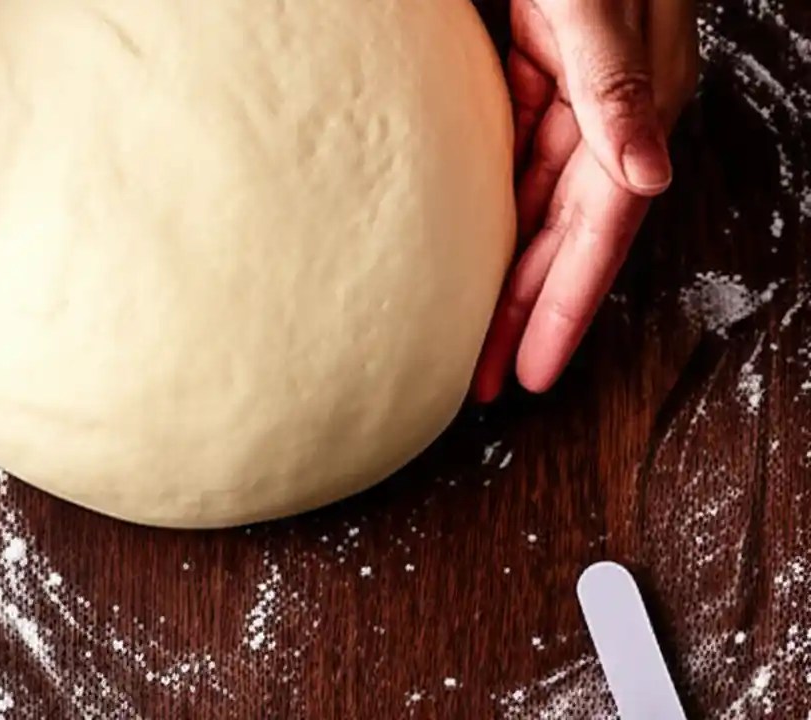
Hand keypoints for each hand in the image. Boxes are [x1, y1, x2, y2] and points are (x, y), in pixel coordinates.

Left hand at [473, 0, 697, 400]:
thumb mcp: (596, 6)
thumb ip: (618, 86)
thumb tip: (648, 181)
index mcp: (631, 106)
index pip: (599, 232)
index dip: (566, 306)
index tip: (532, 371)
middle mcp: (605, 112)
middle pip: (564, 236)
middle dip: (530, 313)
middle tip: (489, 382)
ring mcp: (567, 94)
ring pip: (536, 207)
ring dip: (510, 274)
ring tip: (476, 339)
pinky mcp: (531, 73)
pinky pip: (514, 162)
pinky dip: (496, 213)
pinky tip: (473, 250)